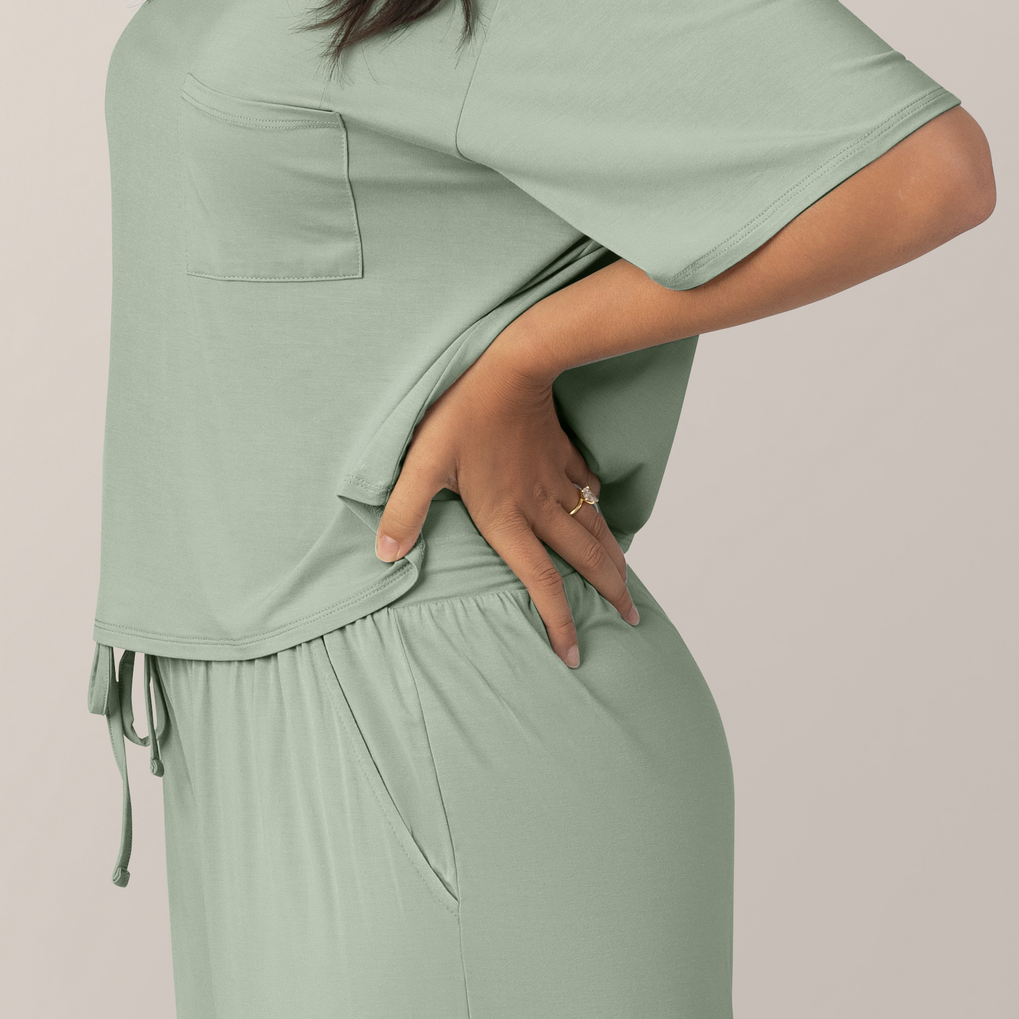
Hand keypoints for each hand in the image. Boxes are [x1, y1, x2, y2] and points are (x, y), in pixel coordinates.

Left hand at [374, 326, 639, 666]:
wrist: (510, 365)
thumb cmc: (462, 413)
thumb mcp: (423, 463)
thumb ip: (404, 510)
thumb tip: (385, 555)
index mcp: (507, 517)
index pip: (542, 583)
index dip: (560, 622)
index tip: (574, 654)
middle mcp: (539, 505)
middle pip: (585, 560)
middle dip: (611, 594)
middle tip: (633, 619)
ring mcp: (556, 478)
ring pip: (594, 528)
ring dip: (614, 558)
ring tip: (627, 581)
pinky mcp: (562, 451)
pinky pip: (588, 487)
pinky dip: (598, 506)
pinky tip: (600, 509)